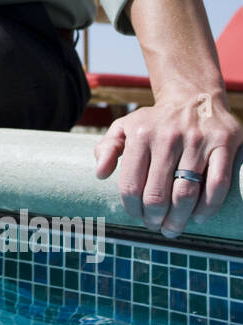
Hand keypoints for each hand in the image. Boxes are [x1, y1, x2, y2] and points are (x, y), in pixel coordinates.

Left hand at [94, 92, 242, 237]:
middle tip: (156, 227)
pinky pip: (218, 183)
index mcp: (141, 135)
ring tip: (173, 228)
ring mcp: (198, 141)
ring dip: (178, 219)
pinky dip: (208, 206)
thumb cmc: (156, 121)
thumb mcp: (125, 127)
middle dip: (154, 218)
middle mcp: (168, 137)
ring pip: (186, 193)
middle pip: (157, 194)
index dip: (132, 208)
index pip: (131, 185)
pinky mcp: (224, 144)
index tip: (137, 217)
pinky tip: (198, 217)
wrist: (195, 96)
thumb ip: (107, 148)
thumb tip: (100, 174)